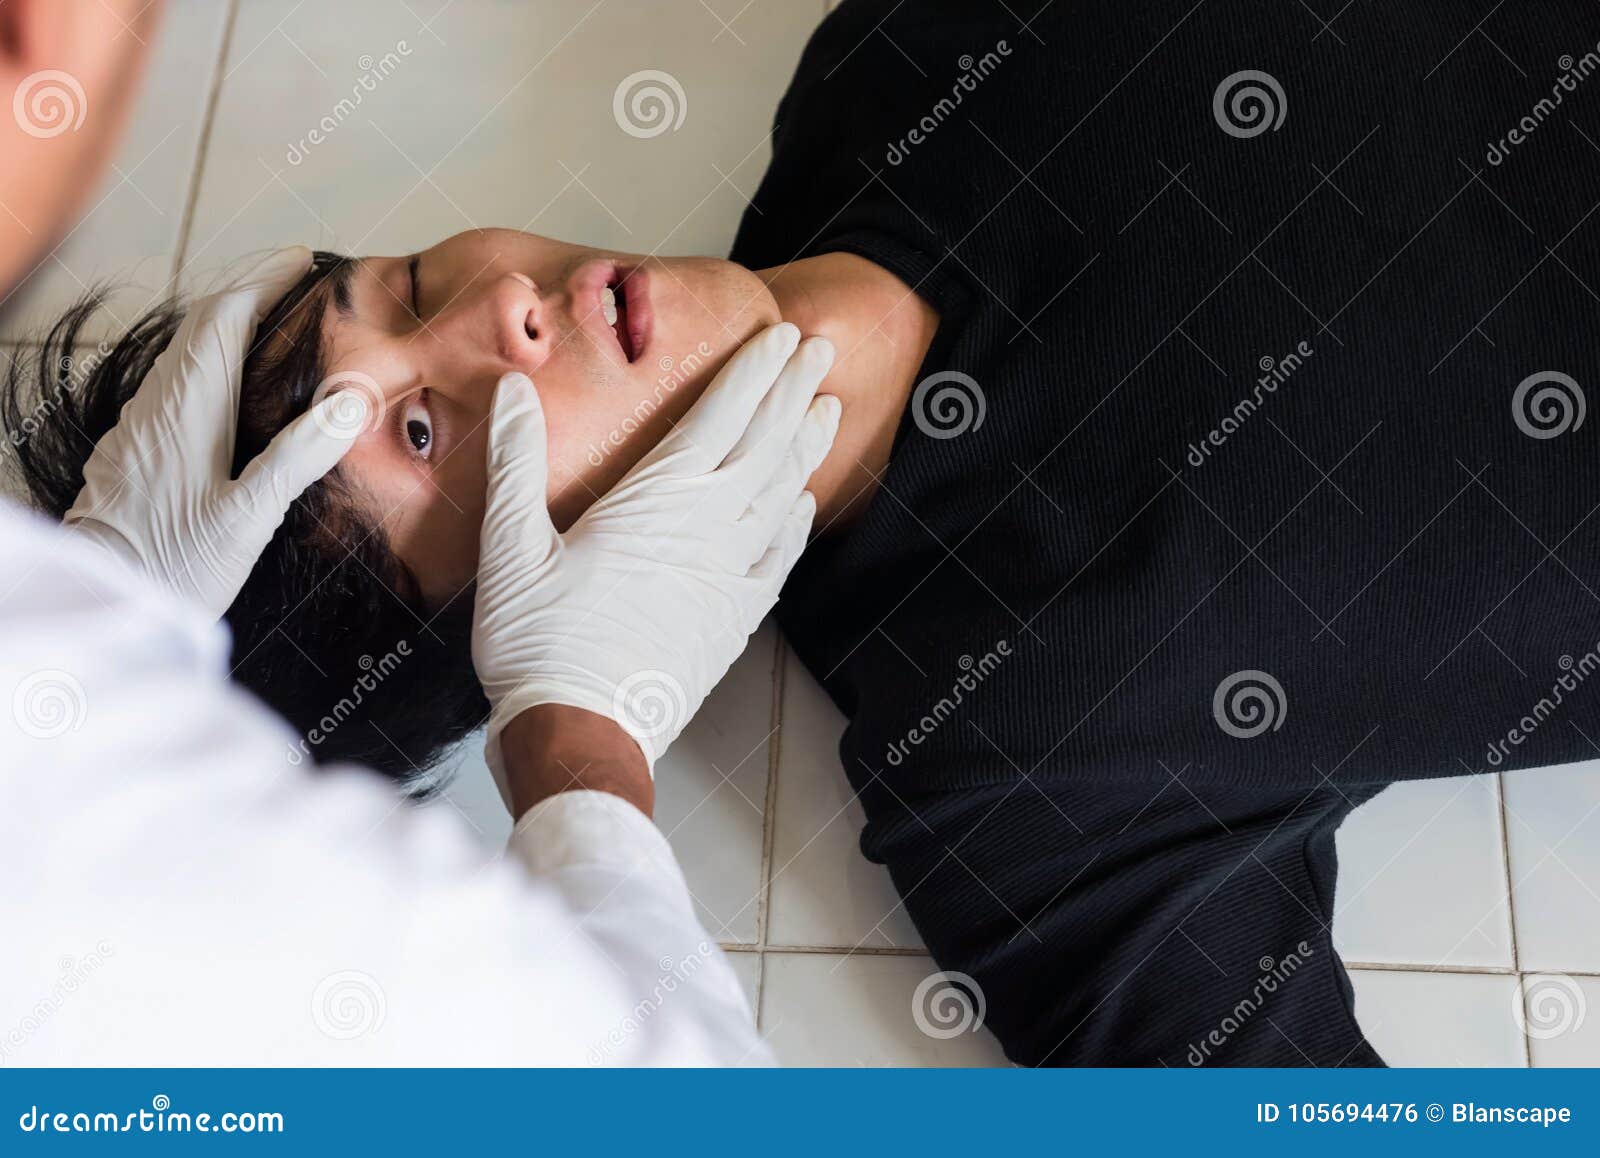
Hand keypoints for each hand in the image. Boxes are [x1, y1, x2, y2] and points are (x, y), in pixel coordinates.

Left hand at [63, 247, 362, 617]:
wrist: (104, 606)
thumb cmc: (174, 567)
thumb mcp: (248, 517)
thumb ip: (297, 456)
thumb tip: (350, 401)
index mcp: (185, 410)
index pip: (223, 320)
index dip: (262, 282)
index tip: (300, 262)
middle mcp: (155, 407)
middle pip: (200, 329)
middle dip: (249, 296)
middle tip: (296, 286)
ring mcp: (140, 429)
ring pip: (185, 358)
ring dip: (229, 332)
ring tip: (277, 331)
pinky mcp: (134, 454)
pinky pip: (177, 388)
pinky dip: (213, 368)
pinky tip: (237, 392)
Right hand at [473, 322, 839, 796]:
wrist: (581, 733)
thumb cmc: (537, 645)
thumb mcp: (509, 546)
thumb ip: (515, 462)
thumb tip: (513, 391)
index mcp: (659, 501)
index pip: (721, 415)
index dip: (755, 370)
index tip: (781, 337)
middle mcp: (709, 530)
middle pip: (765, 443)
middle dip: (794, 391)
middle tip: (819, 351)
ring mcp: (730, 576)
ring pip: (783, 494)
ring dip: (806, 446)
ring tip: (828, 407)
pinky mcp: (734, 619)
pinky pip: (780, 559)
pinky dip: (797, 524)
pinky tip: (803, 504)